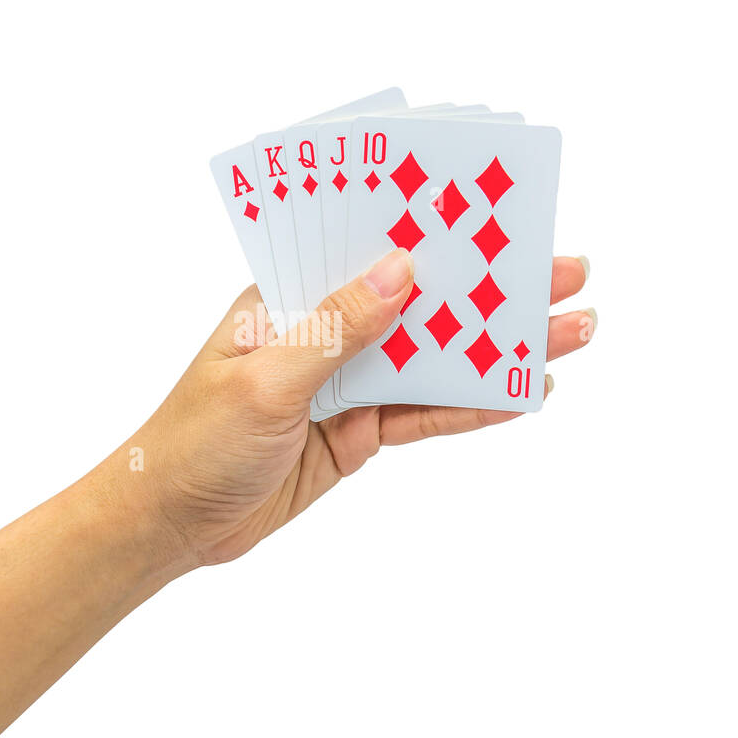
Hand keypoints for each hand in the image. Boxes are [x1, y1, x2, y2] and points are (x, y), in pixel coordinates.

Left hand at [104, 249, 595, 569]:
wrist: (168, 526)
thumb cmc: (194, 441)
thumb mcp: (264, 380)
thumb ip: (336, 329)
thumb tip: (401, 270)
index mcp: (289, 298)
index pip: (369, 250)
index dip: (433, 230)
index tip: (496, 211)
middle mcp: (324, 331)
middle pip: (419, 302)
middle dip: (488, 288)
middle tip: (564, 273)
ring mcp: (345, 382)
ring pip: (432, 358)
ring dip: (495, 348)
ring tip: (569, 333)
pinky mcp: (358, 431)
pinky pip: (424, 413)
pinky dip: (471, 406)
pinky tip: (522, 393)